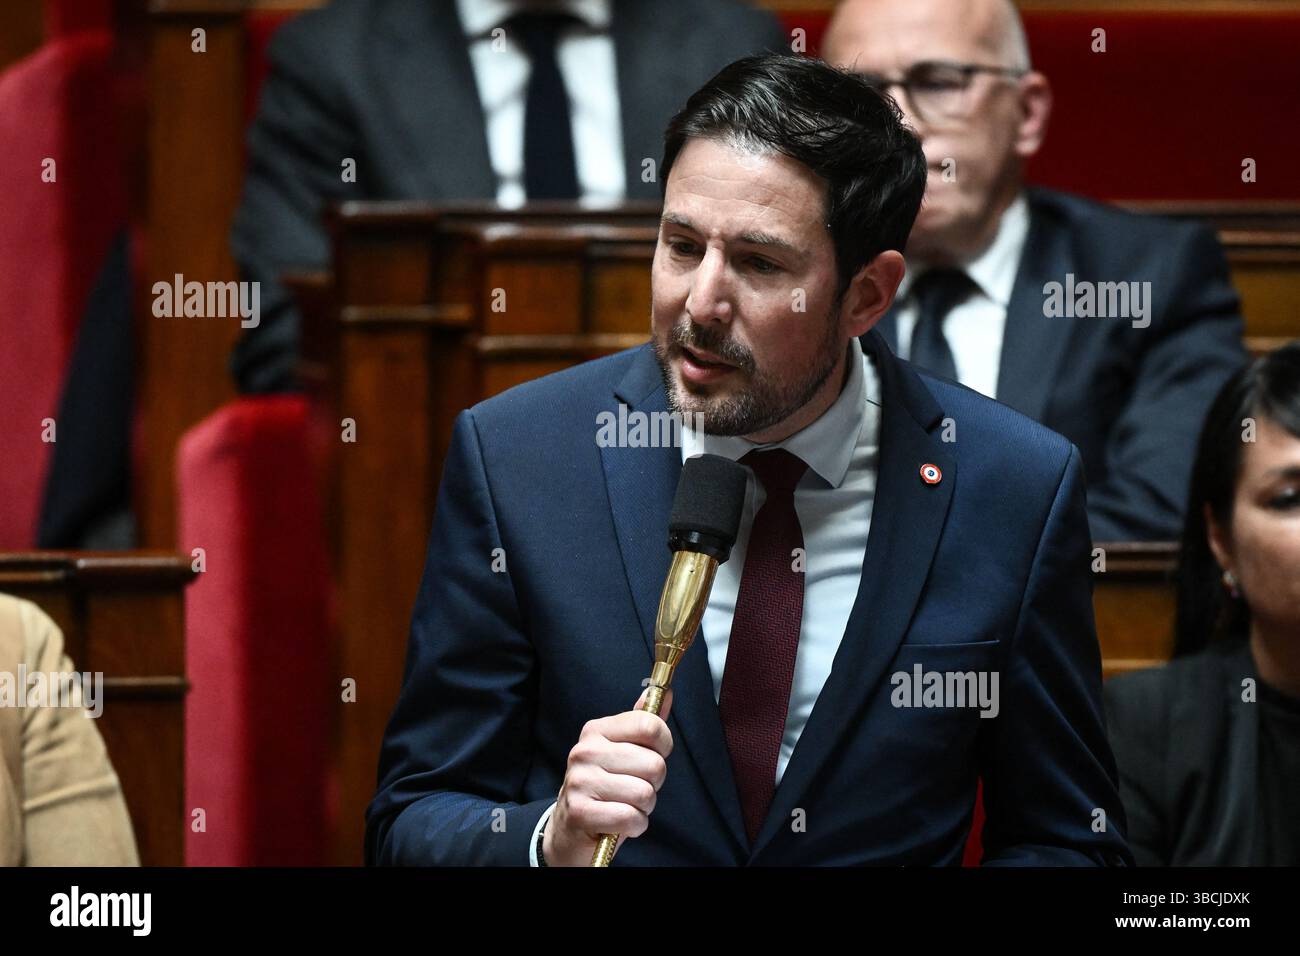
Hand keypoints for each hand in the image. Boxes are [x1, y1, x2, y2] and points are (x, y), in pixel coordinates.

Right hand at [542, 686, 673, 865]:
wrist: (569, 829)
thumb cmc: (605, 787)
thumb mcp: (622, 751)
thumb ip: (643, 723)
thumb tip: (665, 693)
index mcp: (597, 730)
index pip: (649, 725)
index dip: (663, 745)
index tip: (654, 755)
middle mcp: (585, 751)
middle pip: (654, 764)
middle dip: (654, 783)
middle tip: (634, 788)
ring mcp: (580, 781)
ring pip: (644, 794)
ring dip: (644, 808)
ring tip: (625, 805)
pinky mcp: (579, 812)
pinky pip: (630, 817)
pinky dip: (635, 826)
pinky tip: (621, 823)